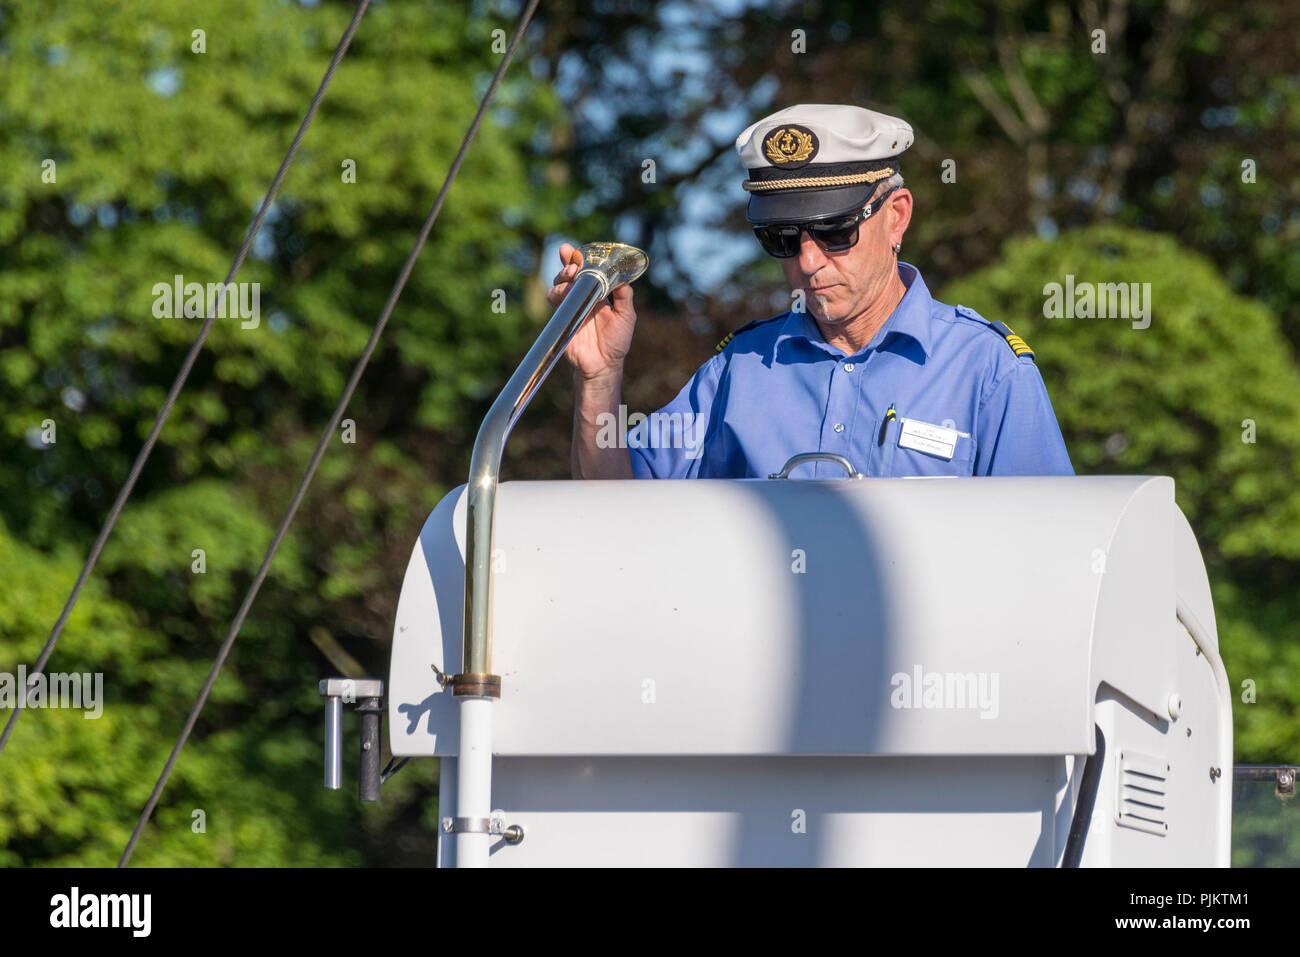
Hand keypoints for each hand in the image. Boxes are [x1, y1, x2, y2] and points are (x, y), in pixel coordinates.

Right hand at [547, 243, 636, 381]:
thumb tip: (622, 279)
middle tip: (573, 265)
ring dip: (562, 278)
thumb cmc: (616, 341)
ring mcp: (570, 306)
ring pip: (558, 284)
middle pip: (569, 274)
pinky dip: (556, 293)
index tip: (575, 250)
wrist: (603, 365)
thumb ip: (624, 297)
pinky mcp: (561, 318)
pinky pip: (554, 301)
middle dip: (567, 264)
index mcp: (598, 293)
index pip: (587, 271)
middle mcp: (582, 297)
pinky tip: (565, 293)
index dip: (579, 258)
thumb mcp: (626, 316)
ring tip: (570, 279)